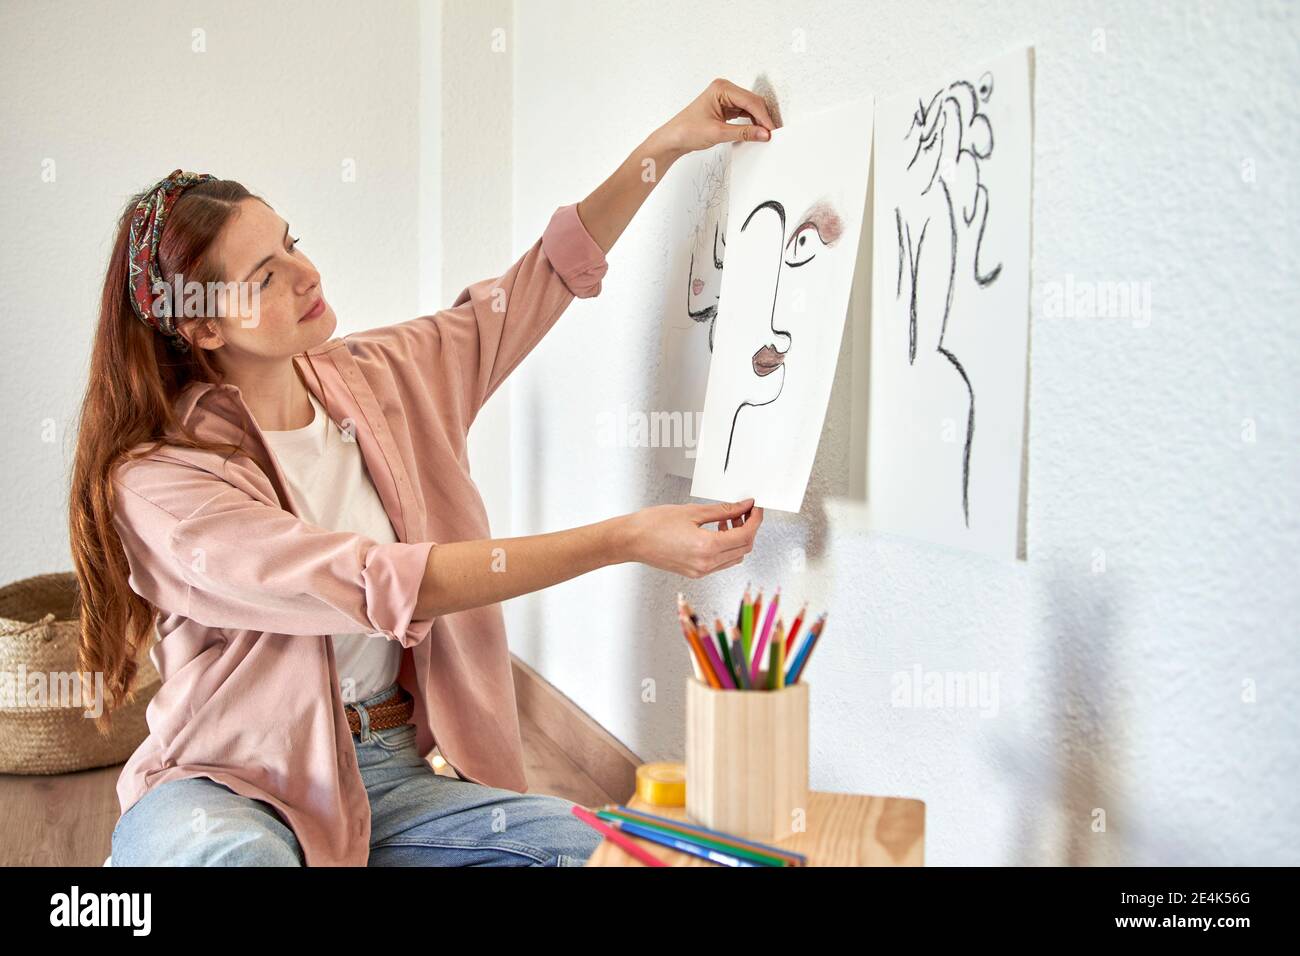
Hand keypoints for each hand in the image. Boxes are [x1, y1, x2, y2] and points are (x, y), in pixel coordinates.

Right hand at [620, 498, 763, 577]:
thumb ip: (722, 510)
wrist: (631, 541)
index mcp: (707, 547)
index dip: (755, 520)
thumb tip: (743, 506)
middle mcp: (706, 563)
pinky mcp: (695, 572)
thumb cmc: (653, 524)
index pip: (745, 535)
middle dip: (749, 528)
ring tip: (728, 519)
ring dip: (738, 538)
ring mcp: (700, 570)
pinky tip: (717, 531)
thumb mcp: (692, 511)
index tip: (755, 508)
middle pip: (744, 548)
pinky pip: (721, 562)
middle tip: (744, 511)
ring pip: (734, 557)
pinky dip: (725, 547)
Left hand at [654, 78, 780, 155]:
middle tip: (771, 133)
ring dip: (757, 120)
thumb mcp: (718, 133)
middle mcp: (724, 89)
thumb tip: (763, 133)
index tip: (771, 130)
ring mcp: (725, 98)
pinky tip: (755, 131)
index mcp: (721, 88)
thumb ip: (743, 133)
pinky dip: (750, 122)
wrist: (673, 139)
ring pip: (749, 107)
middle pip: (752, 102)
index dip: (763, 116)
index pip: (750, 100)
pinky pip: (743, 112)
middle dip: (762, 117)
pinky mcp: (725, 107)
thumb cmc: (687, 130)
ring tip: (764, 134)